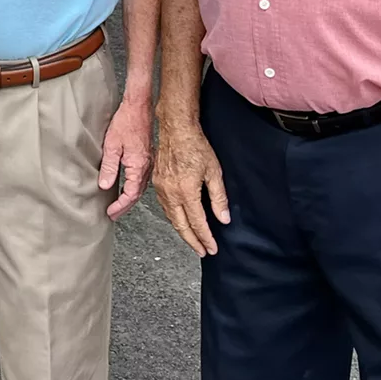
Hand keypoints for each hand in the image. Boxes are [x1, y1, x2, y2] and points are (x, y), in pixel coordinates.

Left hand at [99, 95, 152, 219]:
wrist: (139, 106)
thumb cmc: (126, 121)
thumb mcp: (112, 145)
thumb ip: (109, 167)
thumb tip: (105, 186)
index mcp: (139, 166)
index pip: (130, 194)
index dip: (120, 206)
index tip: (110, 212)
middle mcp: (146, 166)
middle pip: (137, 194)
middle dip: (124, 206)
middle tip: (113, 214)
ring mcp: (148, 162)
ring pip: (140, 187)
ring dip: (129, 198)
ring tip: (119, 205)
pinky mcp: (146, 156)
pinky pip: (141, 178)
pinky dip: (134, 187)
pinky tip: (127, 187)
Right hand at [152, 118, 229, 256]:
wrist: (176, 128)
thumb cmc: (195, 145)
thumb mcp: (214, 172)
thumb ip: (219, 198)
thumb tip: (223, 218)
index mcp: (186, 191)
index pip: (197, 222)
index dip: (206, 238)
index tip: (212, 248)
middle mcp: (170, 192)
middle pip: (181, 225)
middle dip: (192, 241)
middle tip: (202, 251)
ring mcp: (161, 188)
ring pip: (170, 217)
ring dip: (182, 231)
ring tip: (193, 239)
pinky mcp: (157, 182)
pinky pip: (164, 207)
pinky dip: (173, 218)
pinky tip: (180, 219)